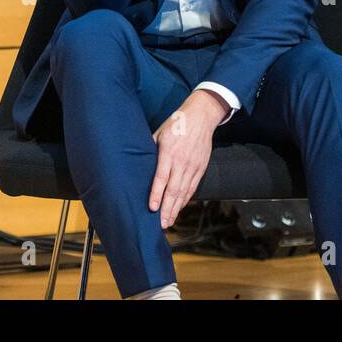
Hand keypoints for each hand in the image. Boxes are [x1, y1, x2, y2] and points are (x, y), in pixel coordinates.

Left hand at [149, 90, 226, 228]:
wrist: (201, 117)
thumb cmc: (177, 123)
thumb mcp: (159, 132)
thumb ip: (150, 149)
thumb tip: (139, 163)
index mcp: (169, 152)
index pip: (161, 177)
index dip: (156, 194)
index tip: (152, 208)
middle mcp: (182, 162)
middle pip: (174, 190)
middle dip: (167, 209)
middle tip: (161, 224)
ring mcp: (193, 166)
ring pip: (184, 192)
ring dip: (176, 209)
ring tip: (169, 222)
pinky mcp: (201, 168)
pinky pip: (192, 187)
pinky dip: (185, 200)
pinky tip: (179, 208)